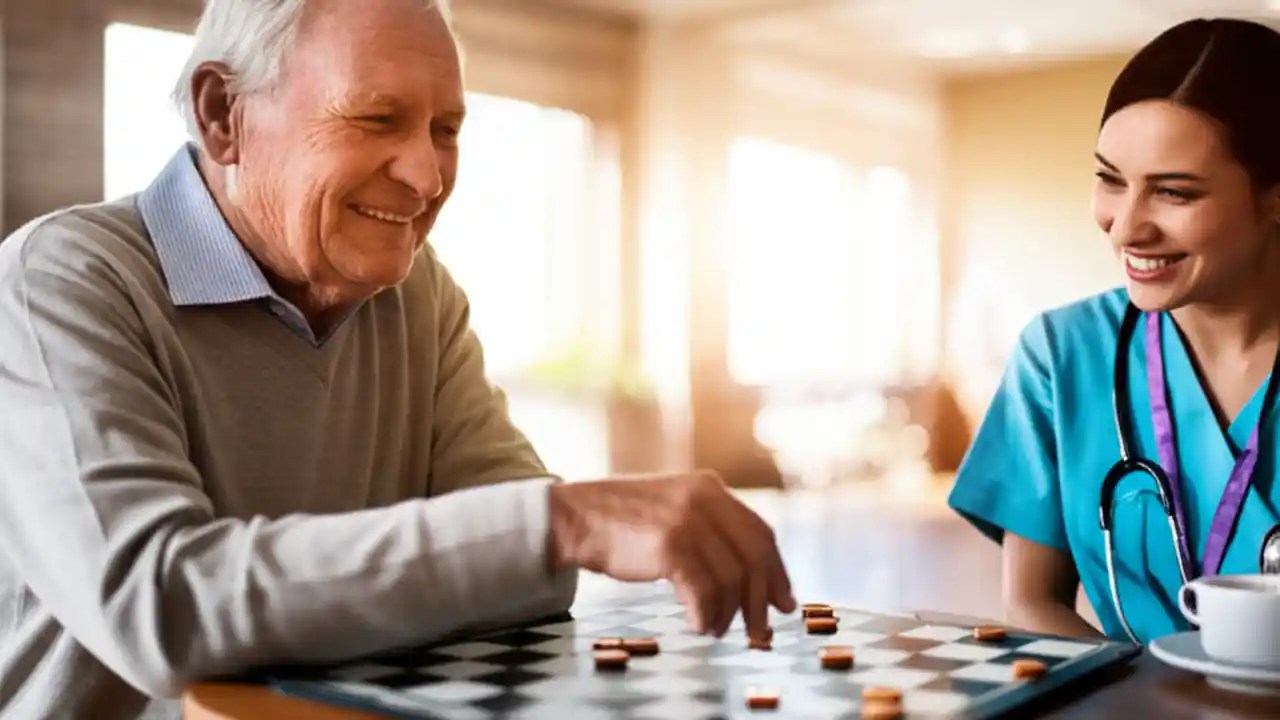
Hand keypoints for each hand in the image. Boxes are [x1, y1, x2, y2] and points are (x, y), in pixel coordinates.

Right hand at [547, 471, 795, 639]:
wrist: (574, 516)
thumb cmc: (621, 522)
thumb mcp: (673, 508)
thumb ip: (709, 527)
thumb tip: (749, 576)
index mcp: (709, 487)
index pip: (760, 534)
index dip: (777, 572)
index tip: (785, 602)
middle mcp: (703, 498)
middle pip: (754, 556)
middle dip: (762, 599)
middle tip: (761, 631)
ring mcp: (686, 520)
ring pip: (731, 579)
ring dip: (728, 614)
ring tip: (714, 629)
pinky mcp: (669, 545)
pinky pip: (704, 591)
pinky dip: (706, 615)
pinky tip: (699, 624)